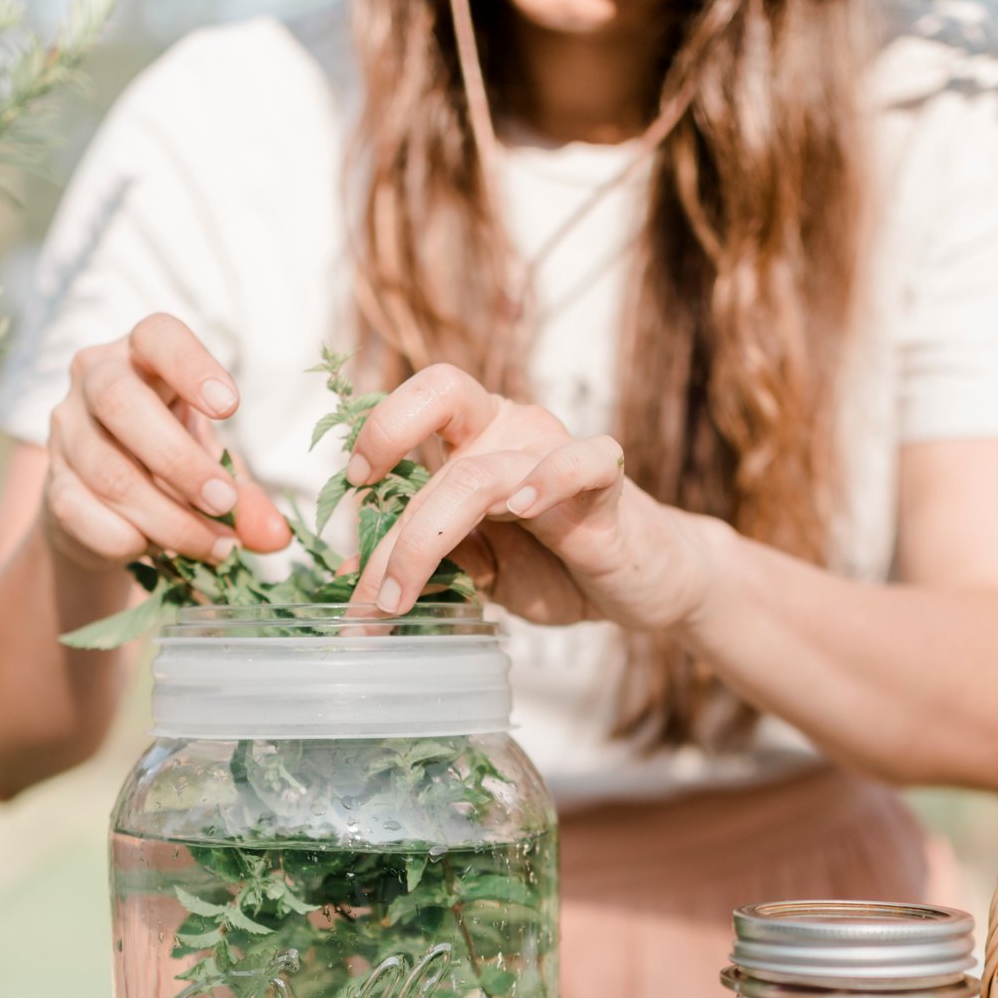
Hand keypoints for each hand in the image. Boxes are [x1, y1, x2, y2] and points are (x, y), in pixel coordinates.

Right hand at [43, 314, 291, 571]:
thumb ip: (248, 500)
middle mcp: (93, 380)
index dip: (191, 365)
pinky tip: (156, 550)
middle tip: (224, 503)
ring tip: (215, 548)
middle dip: (179, 461)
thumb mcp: (216, 469)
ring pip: (108, 471)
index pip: (158, 336)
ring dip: (169, 520)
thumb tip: (276, 536)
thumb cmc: (173, 466)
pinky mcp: (52, 484)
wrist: (106, 510)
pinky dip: (128, 540)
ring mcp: (66, 431)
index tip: (230, 406)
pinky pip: (81, 513)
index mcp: (142, 356)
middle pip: (119, 401)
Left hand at [345, 365, 724, 632]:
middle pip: (443, 397)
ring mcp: (558, 452)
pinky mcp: (608, 484)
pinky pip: (581, 462)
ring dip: (423, 539)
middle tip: (360, 539)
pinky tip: (522, 510)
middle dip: (387, 454)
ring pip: (480, 471)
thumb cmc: (560, 566)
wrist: (645, 587)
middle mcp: (513, 429)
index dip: (380, 425)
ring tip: (395, 600)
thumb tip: (353, 575)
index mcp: (478, 439)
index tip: (352, 485)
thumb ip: (430, 556)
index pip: (422, 402)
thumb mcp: (480, 567)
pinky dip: (550, 479)